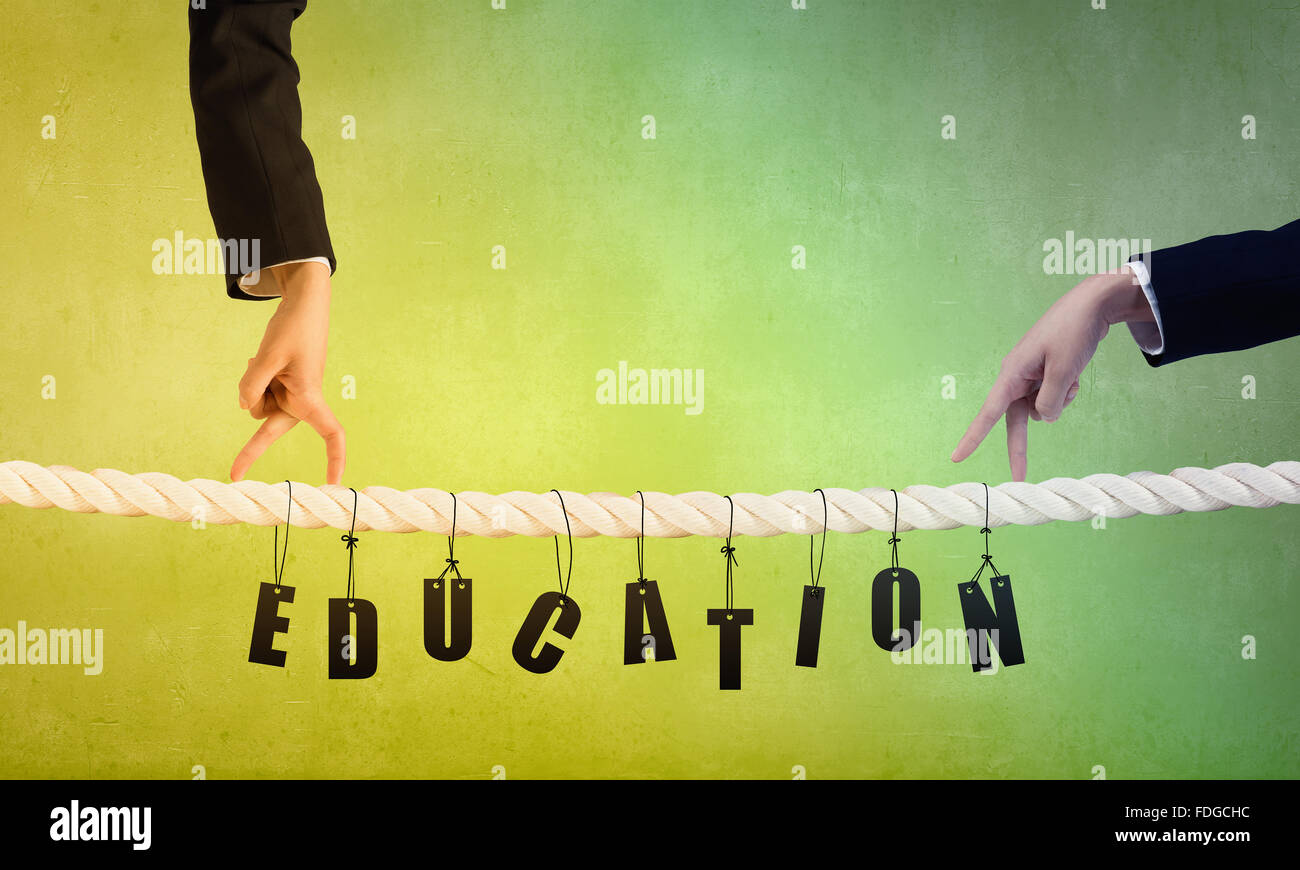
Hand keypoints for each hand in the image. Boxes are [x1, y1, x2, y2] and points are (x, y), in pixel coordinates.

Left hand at [231, 261, 345, 484]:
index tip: (332, 483)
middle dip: (253, 444)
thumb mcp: (267, 356)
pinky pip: (256, 392)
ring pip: (257, 406)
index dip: (334, 459)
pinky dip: (254, 379)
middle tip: (233, 475)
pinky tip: (261, 359)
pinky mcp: (281, 386)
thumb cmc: (293, 329)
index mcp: (309, 397)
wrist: (301, 305)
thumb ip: (252, 385)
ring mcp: (290, 394)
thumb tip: (244, 408)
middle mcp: (301, 401)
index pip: (330, 434)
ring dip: (252, 386)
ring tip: (262, 360)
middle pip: (269, 426)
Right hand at [950, 267, 1156, 481]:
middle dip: (1021, 446)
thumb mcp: (1064, 370)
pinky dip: (1067, 391)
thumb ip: (1051, 400)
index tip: (957, 457)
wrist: (1091, 305)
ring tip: (1074, 376)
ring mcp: (1032, 376)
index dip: (973, 437)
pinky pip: (1054, 396)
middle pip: (1016, 420)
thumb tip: (1043, 419)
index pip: (989, 413)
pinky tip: (1077, 373)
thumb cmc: (1073, 332)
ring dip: (1060, 400)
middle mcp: (1017, 377)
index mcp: (1012, 374)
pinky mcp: (1046, 374)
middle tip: (1021, 477)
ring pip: (1043, 408)